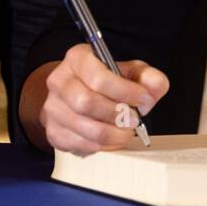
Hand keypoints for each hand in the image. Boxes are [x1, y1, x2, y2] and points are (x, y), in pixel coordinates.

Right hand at [39, 43, 168, 155]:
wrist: (79, 94)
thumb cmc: (107, 81)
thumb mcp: (130, 71)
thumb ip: (147, 77)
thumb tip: (154, 88)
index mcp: (78, 59)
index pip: (98, 77)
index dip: (125, 92)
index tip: (143, 99)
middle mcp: (59, 81)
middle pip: (87, 103)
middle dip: (117, 115)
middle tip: (135, 120)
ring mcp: (53, 108)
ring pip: (86, 129)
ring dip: (114, 134)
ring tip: (126, 131)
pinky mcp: (54, 132)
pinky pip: (81, 145)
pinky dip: (103, 146)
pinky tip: (112, 138)